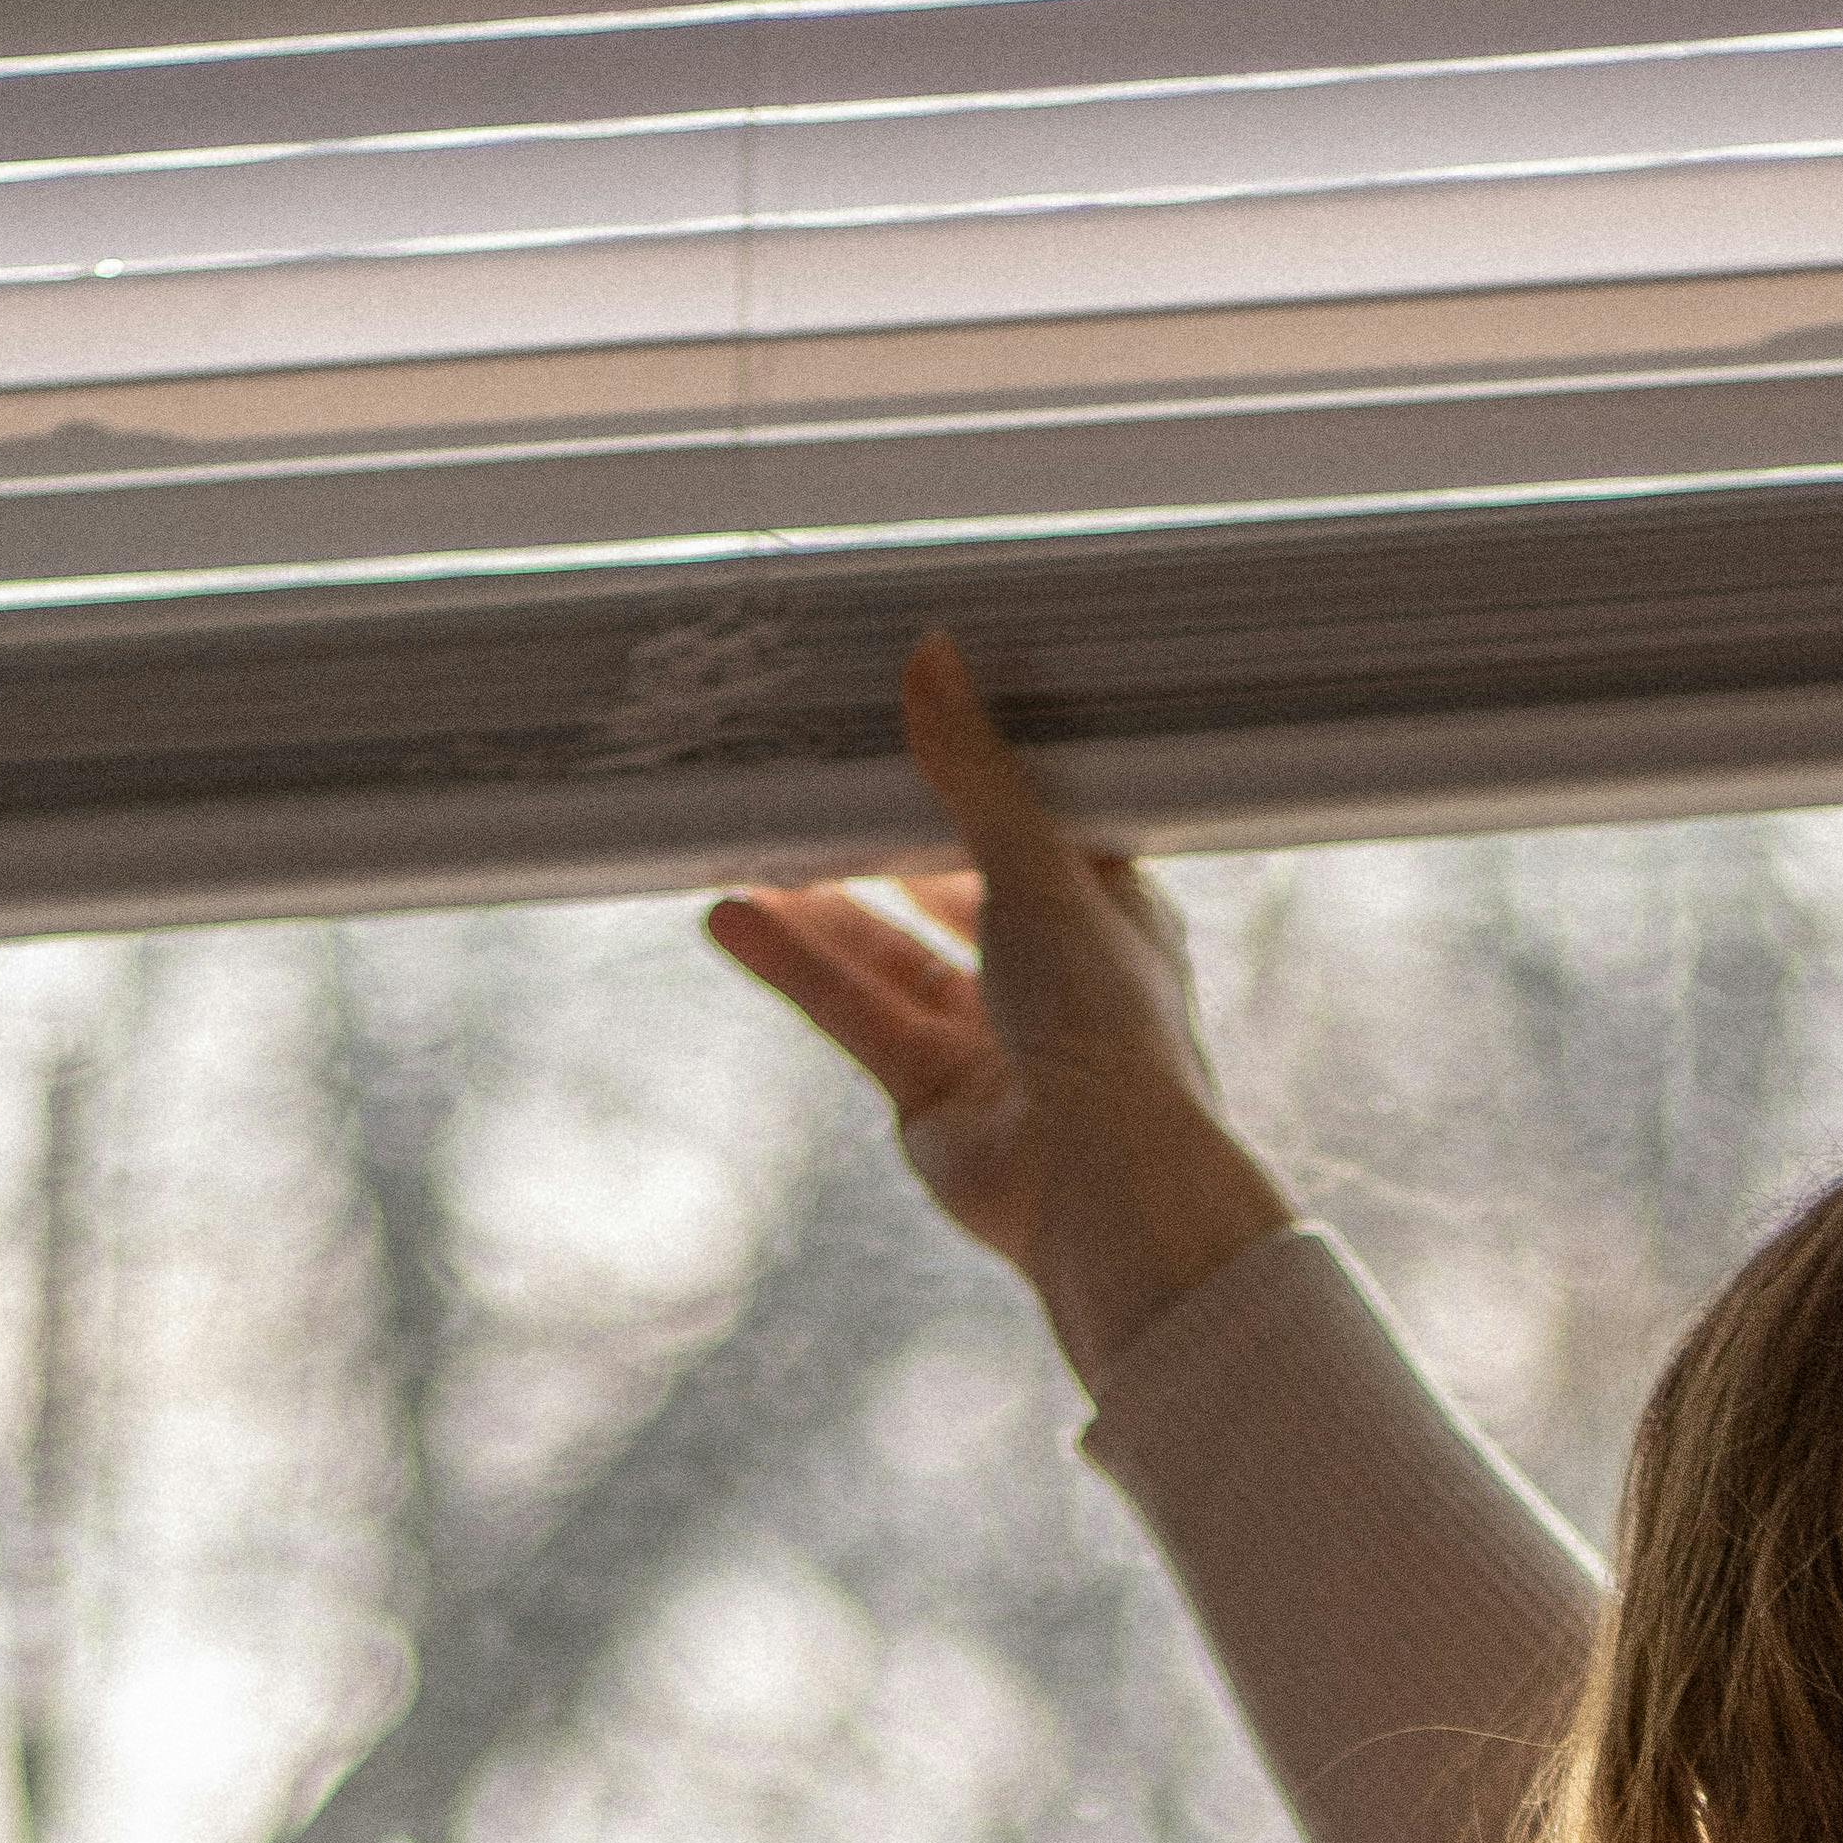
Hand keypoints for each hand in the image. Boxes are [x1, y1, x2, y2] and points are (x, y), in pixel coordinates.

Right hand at [705, 633, 1294, 1388]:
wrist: (1101, 1188)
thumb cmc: (1107, 1025)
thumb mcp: (1036, 871)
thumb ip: (971, 773)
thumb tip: (928, 653)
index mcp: (1104, 911)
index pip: (1027, 824)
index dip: (966, 774)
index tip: (898, 718)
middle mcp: (1049, 973)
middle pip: (944, 886)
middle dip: (872, 838)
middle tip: (801, 776)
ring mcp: (986, 1038)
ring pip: (886, 954)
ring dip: (814, 905)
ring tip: (738, 847)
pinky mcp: (928, 1094)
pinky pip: (853, 1015)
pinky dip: (794, 970)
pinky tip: (734, 922)